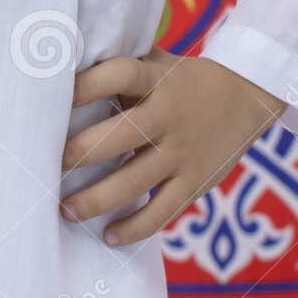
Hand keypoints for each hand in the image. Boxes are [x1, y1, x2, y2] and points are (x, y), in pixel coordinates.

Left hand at [60, 45, 286, 245]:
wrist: (246, 96)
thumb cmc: (179, 78)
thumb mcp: (155, 62)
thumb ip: (119, 65)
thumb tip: (61, 62)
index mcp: (155, 78)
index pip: (121, 74)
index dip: (89, 84)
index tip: (58, 97)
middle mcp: (168, 114)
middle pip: (122, 134)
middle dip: (83, 150)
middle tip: (52, 164)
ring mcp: (183, 152)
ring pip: (136, 181)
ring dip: (98, 199)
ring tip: (66, 210)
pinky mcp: (195, 182)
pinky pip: (162, 211)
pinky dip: (134, 228)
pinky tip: (108, 235)